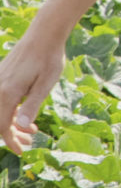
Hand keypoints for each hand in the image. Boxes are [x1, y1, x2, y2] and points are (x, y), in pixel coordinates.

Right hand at [0, 31, 66, 154]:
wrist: (43, 36)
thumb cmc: (49, 59)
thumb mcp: (46, 85)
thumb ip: (32, 106)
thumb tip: (20, 126)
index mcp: (7, 93)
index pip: (2, 126)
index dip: (11, 141)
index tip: (22, 151)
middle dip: (12, 135)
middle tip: (30, 144)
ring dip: (12, 124)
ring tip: (32, 131)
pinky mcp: (1, 77)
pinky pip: (0, 100)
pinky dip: (11, 111)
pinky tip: (26, 116)